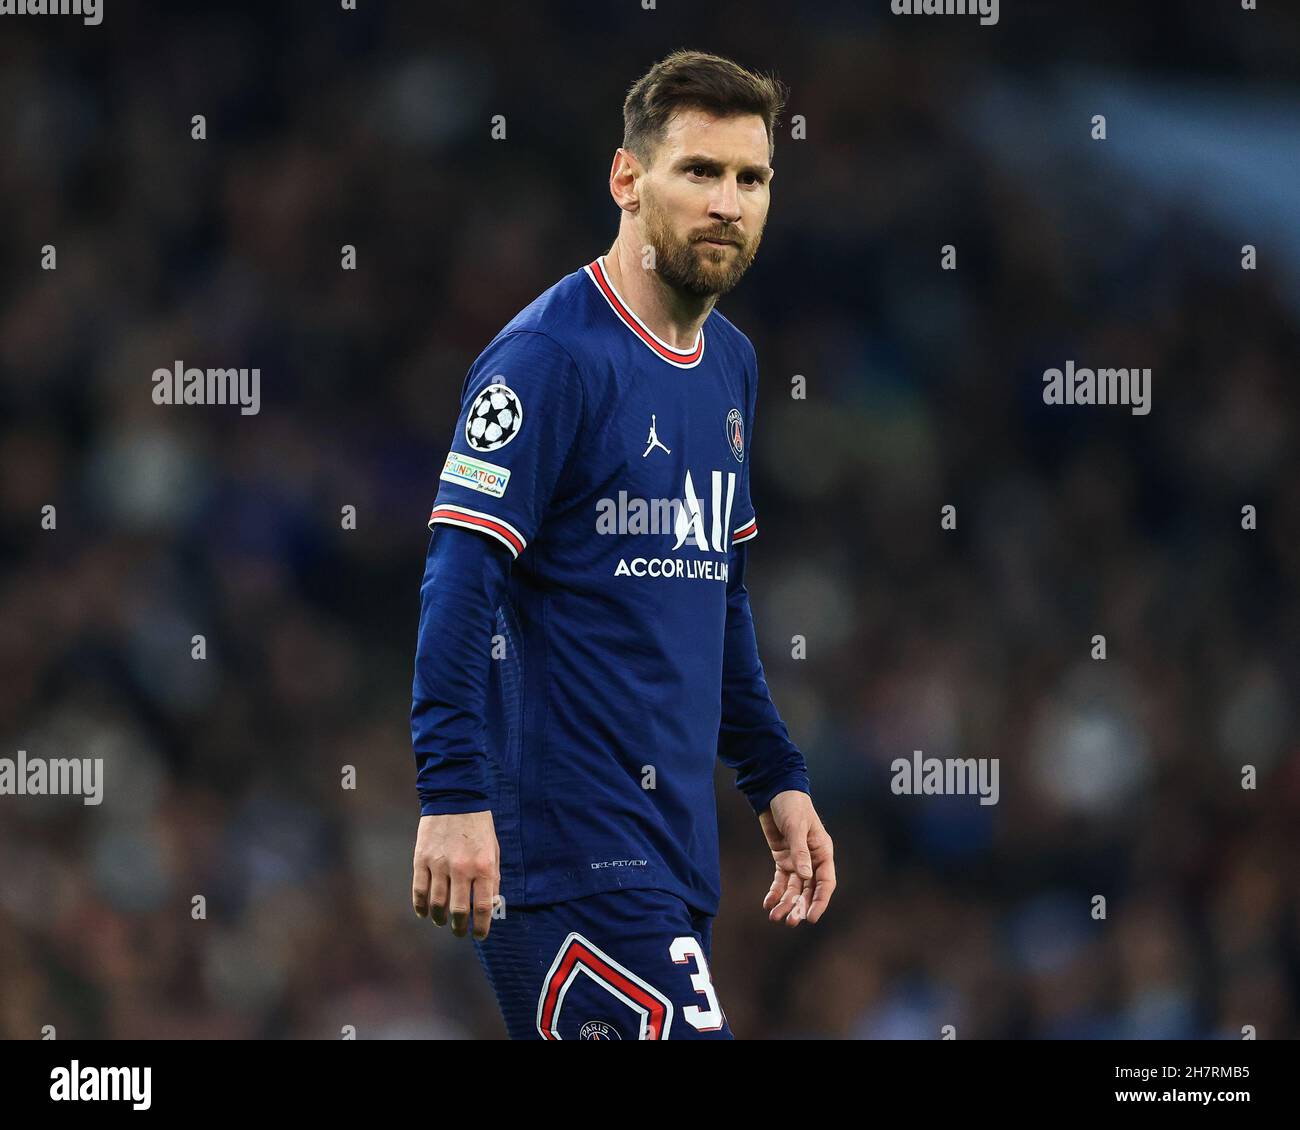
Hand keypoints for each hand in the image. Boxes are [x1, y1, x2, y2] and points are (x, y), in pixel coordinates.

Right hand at [412, 810, 499, 939]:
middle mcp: (462, 868)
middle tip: (459, 931)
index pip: (483, 908)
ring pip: (437, 904)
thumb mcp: (494, 851)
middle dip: (459, 927)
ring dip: (440, 918)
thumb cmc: (478, 828)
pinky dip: (421, 906)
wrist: (455, 799)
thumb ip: (492, 879)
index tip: (479, 935)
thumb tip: (490, 908)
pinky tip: (424, 912)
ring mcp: (439, 864)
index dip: (481, 927)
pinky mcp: (421, 859)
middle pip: (458, 911)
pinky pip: (419, 890)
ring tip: (442, 921)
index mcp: (484, 867)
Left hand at [758, 791, 835, 926]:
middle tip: (790, 922)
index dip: (819, 901)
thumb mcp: (796, 826)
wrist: (775, 792)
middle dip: (800, 906)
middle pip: (809, 889)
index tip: (811, 918)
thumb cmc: (792, 805)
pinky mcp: (783, 858)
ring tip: (774, 917)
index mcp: (823, 851)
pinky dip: (775, 892)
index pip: (825, 882)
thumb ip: (800, 851)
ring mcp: (797, 860)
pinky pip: (781, 880)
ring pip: (794, 888)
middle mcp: (812, 859)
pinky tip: (768, 903)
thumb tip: (805, 877)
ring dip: (786, 903)